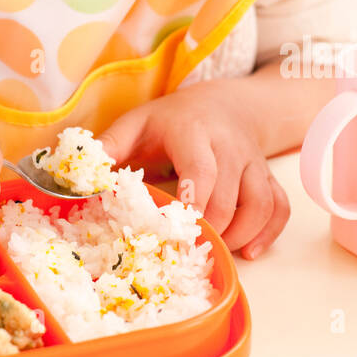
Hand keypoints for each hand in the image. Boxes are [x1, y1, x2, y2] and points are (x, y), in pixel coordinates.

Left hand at [98, 78, 289, 258]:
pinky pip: (278, 208)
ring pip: (259, 203)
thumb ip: (109, 147)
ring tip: (215, 254)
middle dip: (210, 229)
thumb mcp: (137, 123)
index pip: (201, 168)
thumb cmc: (172, 120)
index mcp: (194, 132)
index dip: (195, 199)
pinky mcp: (267, 177)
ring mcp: (252, 163)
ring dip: (239, 234)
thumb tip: (77, 175)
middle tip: (183, 254)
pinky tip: (248, 251)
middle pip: (228, 195)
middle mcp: (229, 148)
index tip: (181, 227)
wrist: (225, 103)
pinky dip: (268, 232)